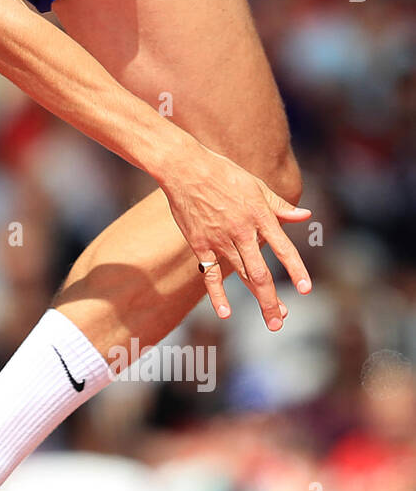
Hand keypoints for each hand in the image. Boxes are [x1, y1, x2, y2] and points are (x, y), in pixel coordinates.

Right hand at [159, 146, 311, 330]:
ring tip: (272, 320)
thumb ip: (280, 206)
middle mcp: (242, 232)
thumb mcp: (256, 186)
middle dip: (272, 300)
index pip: (283, 248)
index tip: (305, 290)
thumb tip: (305, 215)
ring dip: (258, 299)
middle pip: (260, 273)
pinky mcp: (200, 244)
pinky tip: (225, 312)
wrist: (185, 169)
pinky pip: (210, 274)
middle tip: (281, 321)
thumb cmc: (223, 173)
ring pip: (241, 276)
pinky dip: (217, 294)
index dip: (295, 269)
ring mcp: (220, 240)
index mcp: (260, 215)